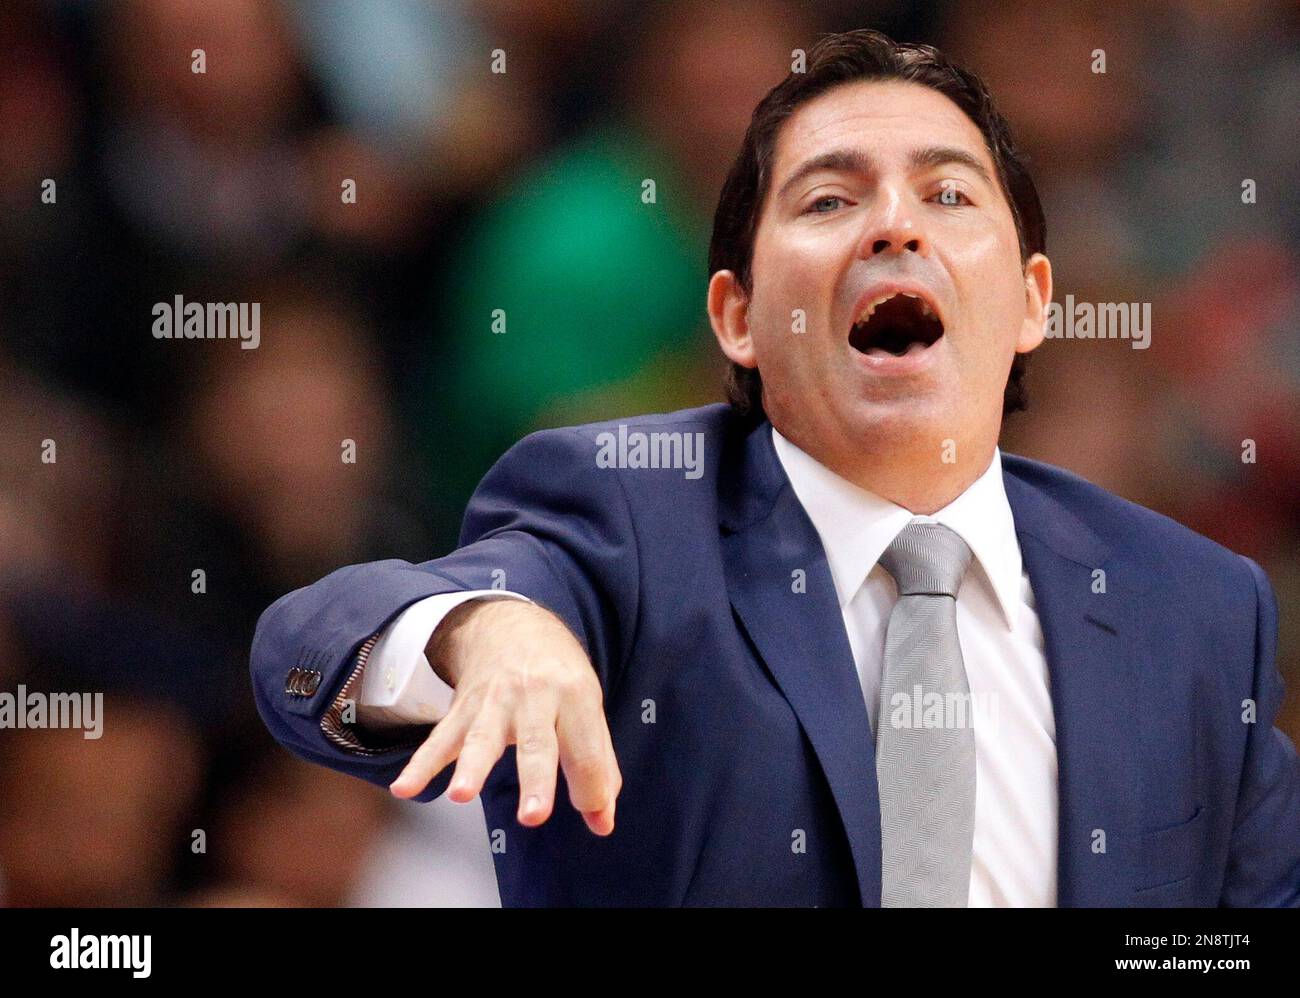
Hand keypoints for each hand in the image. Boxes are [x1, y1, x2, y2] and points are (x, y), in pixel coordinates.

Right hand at [388, 599, 621, 834]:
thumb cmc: (557, 674)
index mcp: (574, 696)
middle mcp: (534, 696)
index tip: (595, 820)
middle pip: (536, 743)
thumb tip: (602, 822)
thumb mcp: (588, 706)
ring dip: (471, 767)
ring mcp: (494, 701)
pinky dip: (421, 764)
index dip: (591, 790)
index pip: (586, 751)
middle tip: (533, 816)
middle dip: (535, 779)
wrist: (510, 624)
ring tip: (461, 794)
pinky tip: (405, 788)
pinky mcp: (463, 708)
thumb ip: (598, 764)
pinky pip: (441, 739)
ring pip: (482, 738)